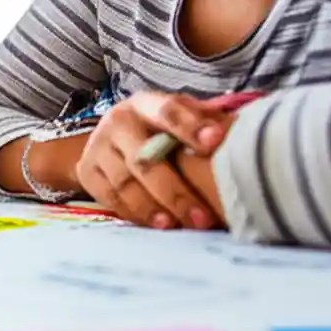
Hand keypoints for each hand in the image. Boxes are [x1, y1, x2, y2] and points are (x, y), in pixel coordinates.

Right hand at [76, 92, 229, 229]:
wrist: (110, 138)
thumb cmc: (159, 130)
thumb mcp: (181, 117)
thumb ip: (206, 121)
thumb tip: (243, 132)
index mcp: (145, 104)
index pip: (168, 111)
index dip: (191, 126)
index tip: (216, 141)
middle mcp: (117, 122)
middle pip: (144, 158)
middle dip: (175, 190)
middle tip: (203, 217)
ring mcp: (97, 147)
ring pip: (125, 182)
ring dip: (152, 207)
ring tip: (177, 226)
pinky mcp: (86, 171)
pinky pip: (109, 196)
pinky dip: (134, 213)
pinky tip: (156, 224)